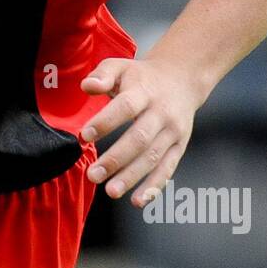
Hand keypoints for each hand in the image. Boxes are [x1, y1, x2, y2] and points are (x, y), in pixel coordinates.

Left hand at [78, 56, 203, 206]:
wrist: (182, 79)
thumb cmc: (142, 76)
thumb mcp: (121, 66)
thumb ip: (102, 74)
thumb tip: (87, 86)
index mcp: (144, 92)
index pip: (125, 108)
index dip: (105, 122)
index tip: (84, 136)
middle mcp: (161, 113)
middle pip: (140, 138)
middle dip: (116, 159)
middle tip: (93, 174)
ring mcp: (173, 132)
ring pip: (153, 158)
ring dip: (131, 177)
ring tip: (110, 191)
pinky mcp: (179, 147)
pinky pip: (168, 169)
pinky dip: (153, 187)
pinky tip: (136, 201)